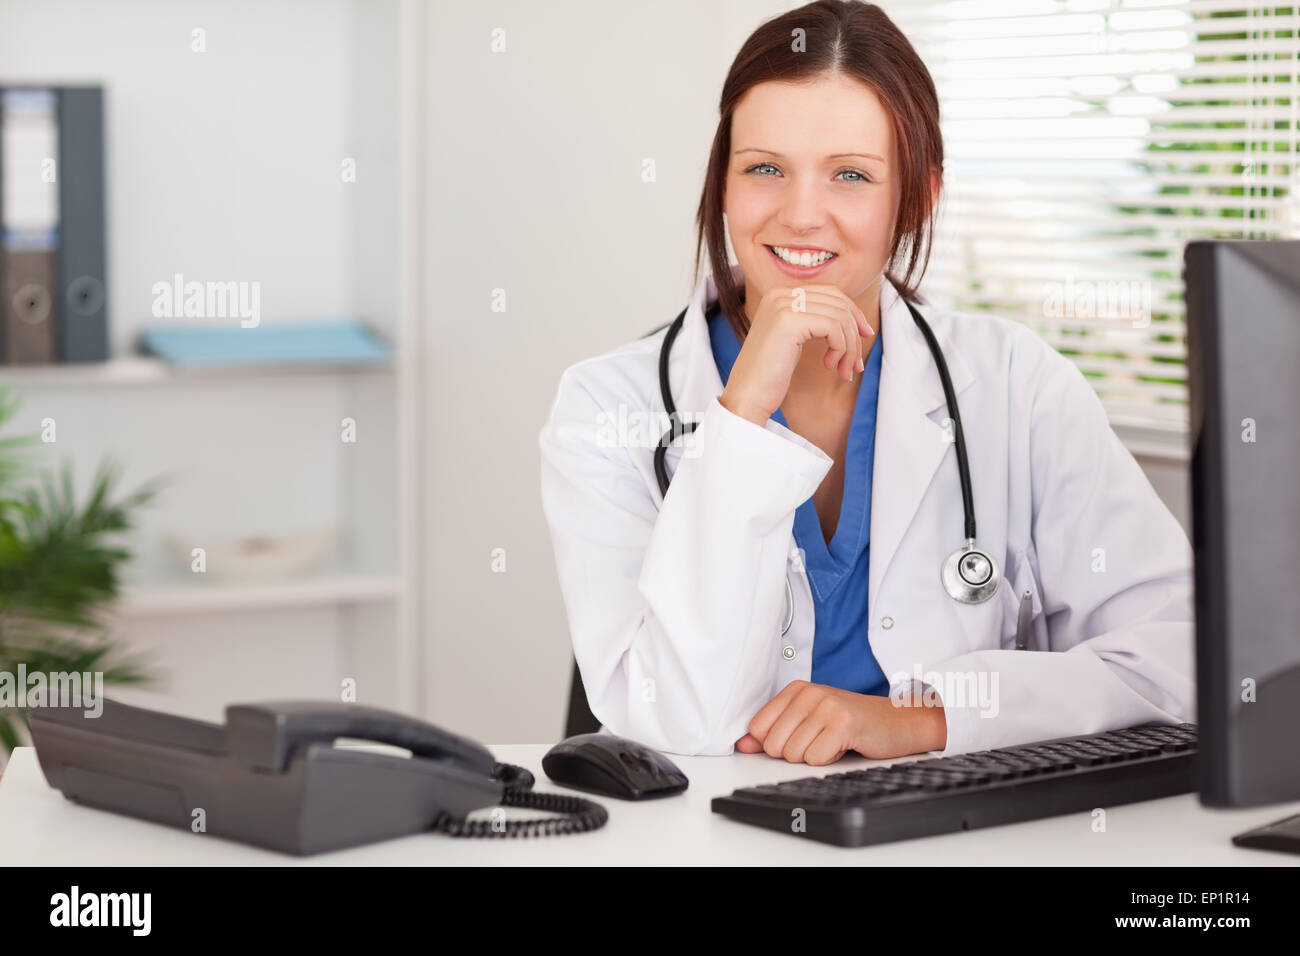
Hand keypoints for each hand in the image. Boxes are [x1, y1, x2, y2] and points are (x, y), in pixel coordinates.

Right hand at [719, 285, 874, 426]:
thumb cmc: (771, 374)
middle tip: (856, 364)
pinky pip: (833, 328)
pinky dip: (841, 349)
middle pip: (838, 302)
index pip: (831, 292)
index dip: (853, 313)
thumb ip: (814, 320)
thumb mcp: (794, 339)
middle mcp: (779, 294)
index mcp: (779, 294)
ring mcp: (782, 305)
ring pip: (839, 317)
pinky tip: (829, 366)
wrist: (747, 396)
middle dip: (854, 333)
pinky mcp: (789, 320)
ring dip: (850, 348)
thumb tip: (855, 318)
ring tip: (844, 371)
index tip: (864, 336)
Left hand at [736, 680, 946, 764]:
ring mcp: (826, 706)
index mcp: (796, 689)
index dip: (776, 744)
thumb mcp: (809, 722)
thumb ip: (773, 732)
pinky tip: (844, 746)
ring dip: (814, 757)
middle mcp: (808, 693)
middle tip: (821, 740)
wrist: (899, 721)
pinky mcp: (843, 723)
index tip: (800, 737)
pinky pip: (815, 759)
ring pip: (793, 754)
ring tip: (833, 741)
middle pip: (773, 745)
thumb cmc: (852, 723)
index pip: (757, 729)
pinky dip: (829, 760)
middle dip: (796, 753)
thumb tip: (742, 746)